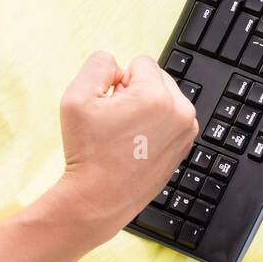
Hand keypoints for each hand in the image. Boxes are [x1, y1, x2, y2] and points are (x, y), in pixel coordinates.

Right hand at [58, 51, 198, 234]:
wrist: (99, 199)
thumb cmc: (88, 152)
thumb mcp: (76, 97)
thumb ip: (98, 65)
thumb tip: (117, 64)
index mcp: (157, 96)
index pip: (140, 62)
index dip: (118, 80)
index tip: (110, 106)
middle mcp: (180, 111)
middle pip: (156, 78)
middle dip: (135, 91)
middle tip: (116, 122)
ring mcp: (186, 131)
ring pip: (163, 97)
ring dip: (146, 107)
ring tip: (126, 134)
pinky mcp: (185, 146)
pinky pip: (169, 118)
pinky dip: (155, 124)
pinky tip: (137, 143)